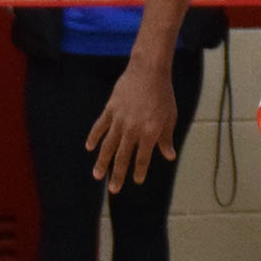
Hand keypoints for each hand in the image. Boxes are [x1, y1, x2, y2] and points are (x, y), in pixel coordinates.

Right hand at [85, 64, 177, 192]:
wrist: (149, 71)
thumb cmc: (163, 95)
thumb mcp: (170, 118)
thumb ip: (166, 139)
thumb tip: (169, 156)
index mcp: (150, 133)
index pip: (142, 158)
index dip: (139, 171)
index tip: (136, 181)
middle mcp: (133, 129)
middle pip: (123, 157)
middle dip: (118, 174)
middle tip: (114, 189)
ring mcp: (120, 120)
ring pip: (108, 145)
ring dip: (102, 162)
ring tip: (97, 175)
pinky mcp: (111, 109)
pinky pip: (100, 126)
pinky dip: (94, 137)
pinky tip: (89, 148)